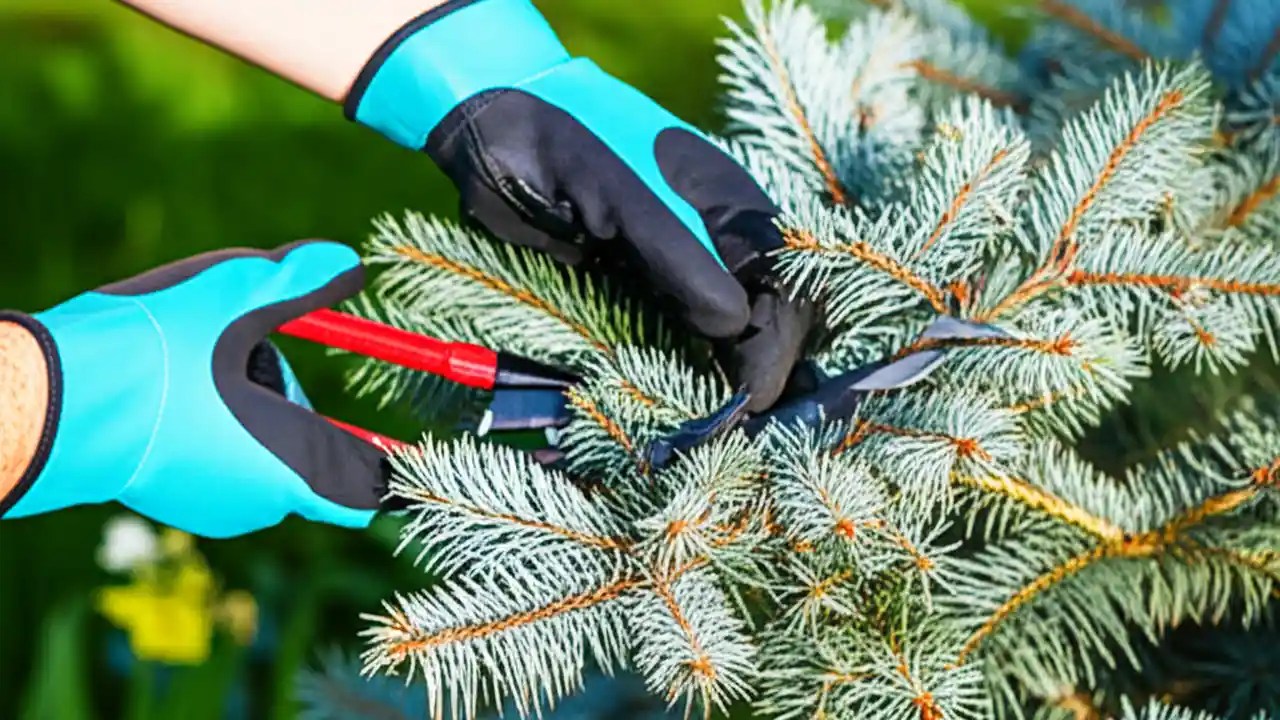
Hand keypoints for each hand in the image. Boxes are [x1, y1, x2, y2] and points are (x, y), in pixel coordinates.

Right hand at [0, 242, 384, 537]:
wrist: (49, 397)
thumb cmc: (153, 349)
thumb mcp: (239, 293)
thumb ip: (302, 282)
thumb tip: (351, 264)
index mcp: (289, 464)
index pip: (366, 486)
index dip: (389, 469)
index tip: (406, 457)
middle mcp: (256, 502)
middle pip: (307, 451)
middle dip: (291, 402)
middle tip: (247, 356)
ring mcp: (210, 508)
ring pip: (258, 454)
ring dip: (246, 411)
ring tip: (195, 371)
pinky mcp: (170, 500)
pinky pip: (216, 462)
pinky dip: (208, 426)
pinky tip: (168, 394)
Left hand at [346, 0, 811, 410]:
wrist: (495, 124)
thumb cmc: (572, 146)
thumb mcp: (633, 201)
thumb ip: (686, 263)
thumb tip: (733, 329)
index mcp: (734, 208)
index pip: (786, 287)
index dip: (776, 346)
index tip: (752, 399)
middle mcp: (715, 240)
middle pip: (762, 316)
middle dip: (754, 370)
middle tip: (734, 424)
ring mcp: (675, 265)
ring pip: (718, 332)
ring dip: (717, 377)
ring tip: (709, 424)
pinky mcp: (633, 285)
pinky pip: (669, 333)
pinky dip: (674, 367)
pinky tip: (669, 397)